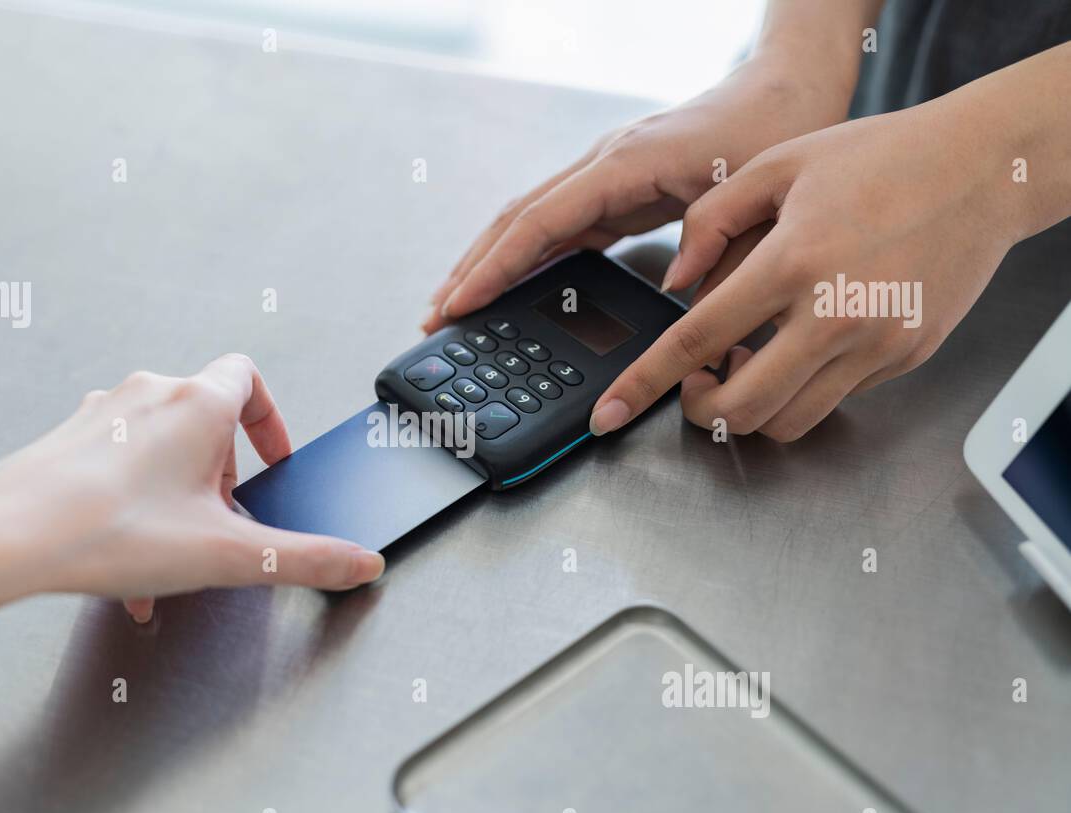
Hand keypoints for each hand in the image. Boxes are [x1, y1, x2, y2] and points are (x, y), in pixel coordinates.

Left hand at [0, 354, 382, 684]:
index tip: (272, 460)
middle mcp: (147, 396)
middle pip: (204, 418)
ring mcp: (99, 414)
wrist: (5, 541)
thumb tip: (362, 562)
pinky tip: (126, 559)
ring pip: (157, 446)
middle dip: (221, 474)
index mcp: (196, 405)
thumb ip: (305, 559)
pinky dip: (133, 501)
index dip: (270, 419)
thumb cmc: (110, 533)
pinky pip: (115, 462)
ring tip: (172, 549)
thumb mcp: (228, 556)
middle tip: (220, 521)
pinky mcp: (63, 441)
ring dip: (175, 492)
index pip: (248, 379)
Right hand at [423, 53, 855, 331]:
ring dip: (488, 261)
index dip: (495, 268)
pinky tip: (509, 282)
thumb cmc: (772, 132)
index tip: (461, 303)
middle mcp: (603, 163)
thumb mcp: (753, 200)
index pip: (539, 223)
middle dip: (471, 268)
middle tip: (435, 314)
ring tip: (456, 303)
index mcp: (624, 164)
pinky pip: (556, 225)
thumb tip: (675, 296)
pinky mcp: (617, 188)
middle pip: (515, 218)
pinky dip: (525, 255)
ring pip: (529, 219)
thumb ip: (716, 253)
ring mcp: (605, 174)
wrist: (786, 89)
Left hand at [588, 89, 1028, 441]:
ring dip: (751, 408)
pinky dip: (800, 390)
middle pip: (742, 409)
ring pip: (788, 421)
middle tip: (696, 382)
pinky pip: (834, 400)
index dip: (643, 387)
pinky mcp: (904, 358)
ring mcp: (876, 345)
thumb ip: (710, 221)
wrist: (983, 169)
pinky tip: (797, 348)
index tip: (606, 416)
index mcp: (793, 262)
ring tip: (747, 361)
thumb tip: (674, 284)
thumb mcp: (778, 165)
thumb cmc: (878, 159)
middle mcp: (835, 315)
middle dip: (701, 411)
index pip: (696, 342)